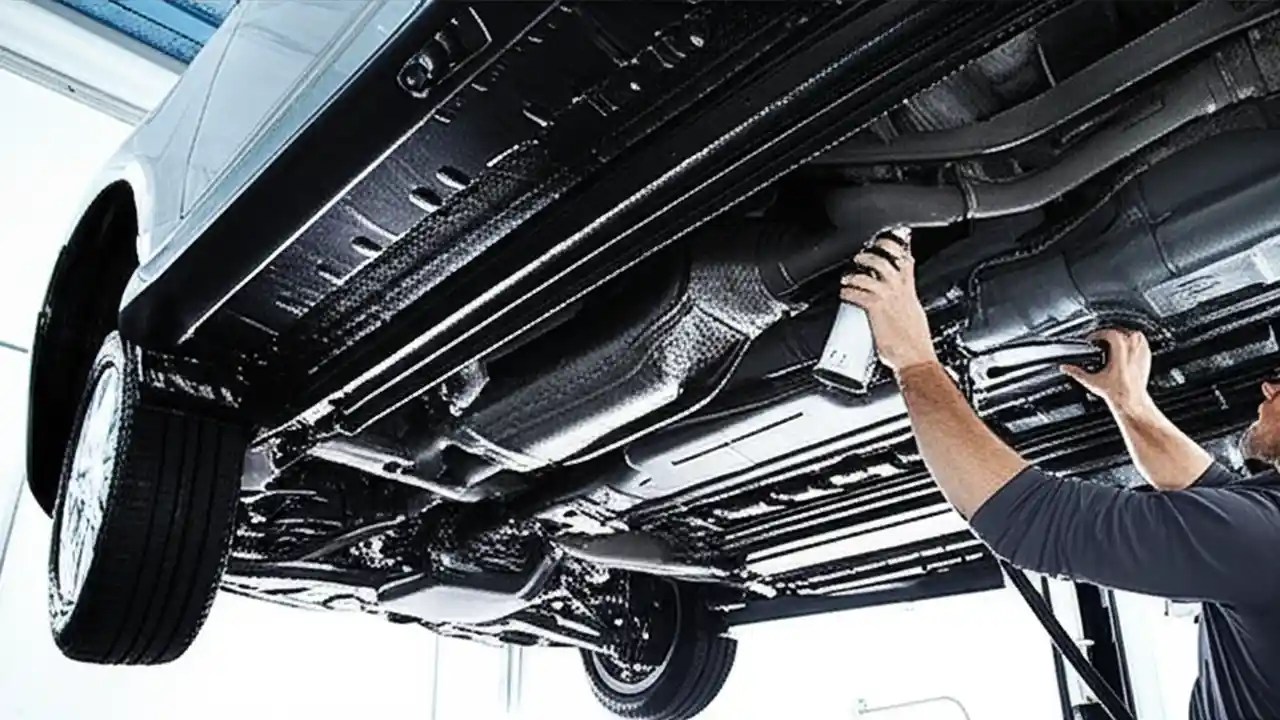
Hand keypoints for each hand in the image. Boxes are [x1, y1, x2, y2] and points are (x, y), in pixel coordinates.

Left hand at [839, 231, 937, 373]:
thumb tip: (897, 306)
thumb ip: (905, 306)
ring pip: (870, 273)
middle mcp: (900, 292)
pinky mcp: (876, 308)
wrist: (916, 359)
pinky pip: (857, 293)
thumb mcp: (915, 317)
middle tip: (860, 256)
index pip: (906, 262)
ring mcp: (888, 298)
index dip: (897, 248)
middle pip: (887, 260)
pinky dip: (848, 291)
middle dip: (871, 254)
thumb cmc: (915, 345)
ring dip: (855, 272)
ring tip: (847, 276)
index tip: (886, 242)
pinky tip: (844, 294)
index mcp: (910, 294)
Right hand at [1060, 328, 1153, 411]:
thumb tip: (1066, 368)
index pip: (1109, 333)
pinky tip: (1128, 348)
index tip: (1092, 339)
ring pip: (1135, 335)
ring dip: (1124, 335)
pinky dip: (1135, 342)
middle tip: (1101, 340)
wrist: (1132, 401)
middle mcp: (1133, 350)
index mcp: (1120, 351)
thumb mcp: (1092, 381)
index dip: (1098, 334)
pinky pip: (1143, 343)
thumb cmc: (1117, 393)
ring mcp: (1142, 354)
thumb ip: (1077, 372)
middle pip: (1122, 331)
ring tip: (1114, 341)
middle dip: (1110, 334)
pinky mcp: (1147, 359)